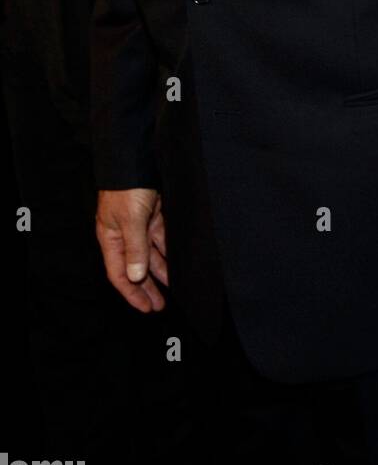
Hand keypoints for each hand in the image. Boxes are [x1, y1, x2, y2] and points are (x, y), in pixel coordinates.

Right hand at [96, 188, 167, 312]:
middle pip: (136, 267)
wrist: (136, 155)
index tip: (147, 309)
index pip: (120, 274)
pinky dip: (169, 250)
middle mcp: (124, 234)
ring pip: (151, 254)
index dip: (132, 293)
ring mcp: (139, 224)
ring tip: (175, 286)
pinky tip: (179, 260)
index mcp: (111, 238)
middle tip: (161, 306)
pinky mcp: (153, 213)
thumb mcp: (131, 219)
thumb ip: (135, 248)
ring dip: (162, 270)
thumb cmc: (127, 187)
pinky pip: (162, 238)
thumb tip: (136, 277)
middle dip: (148, 287)